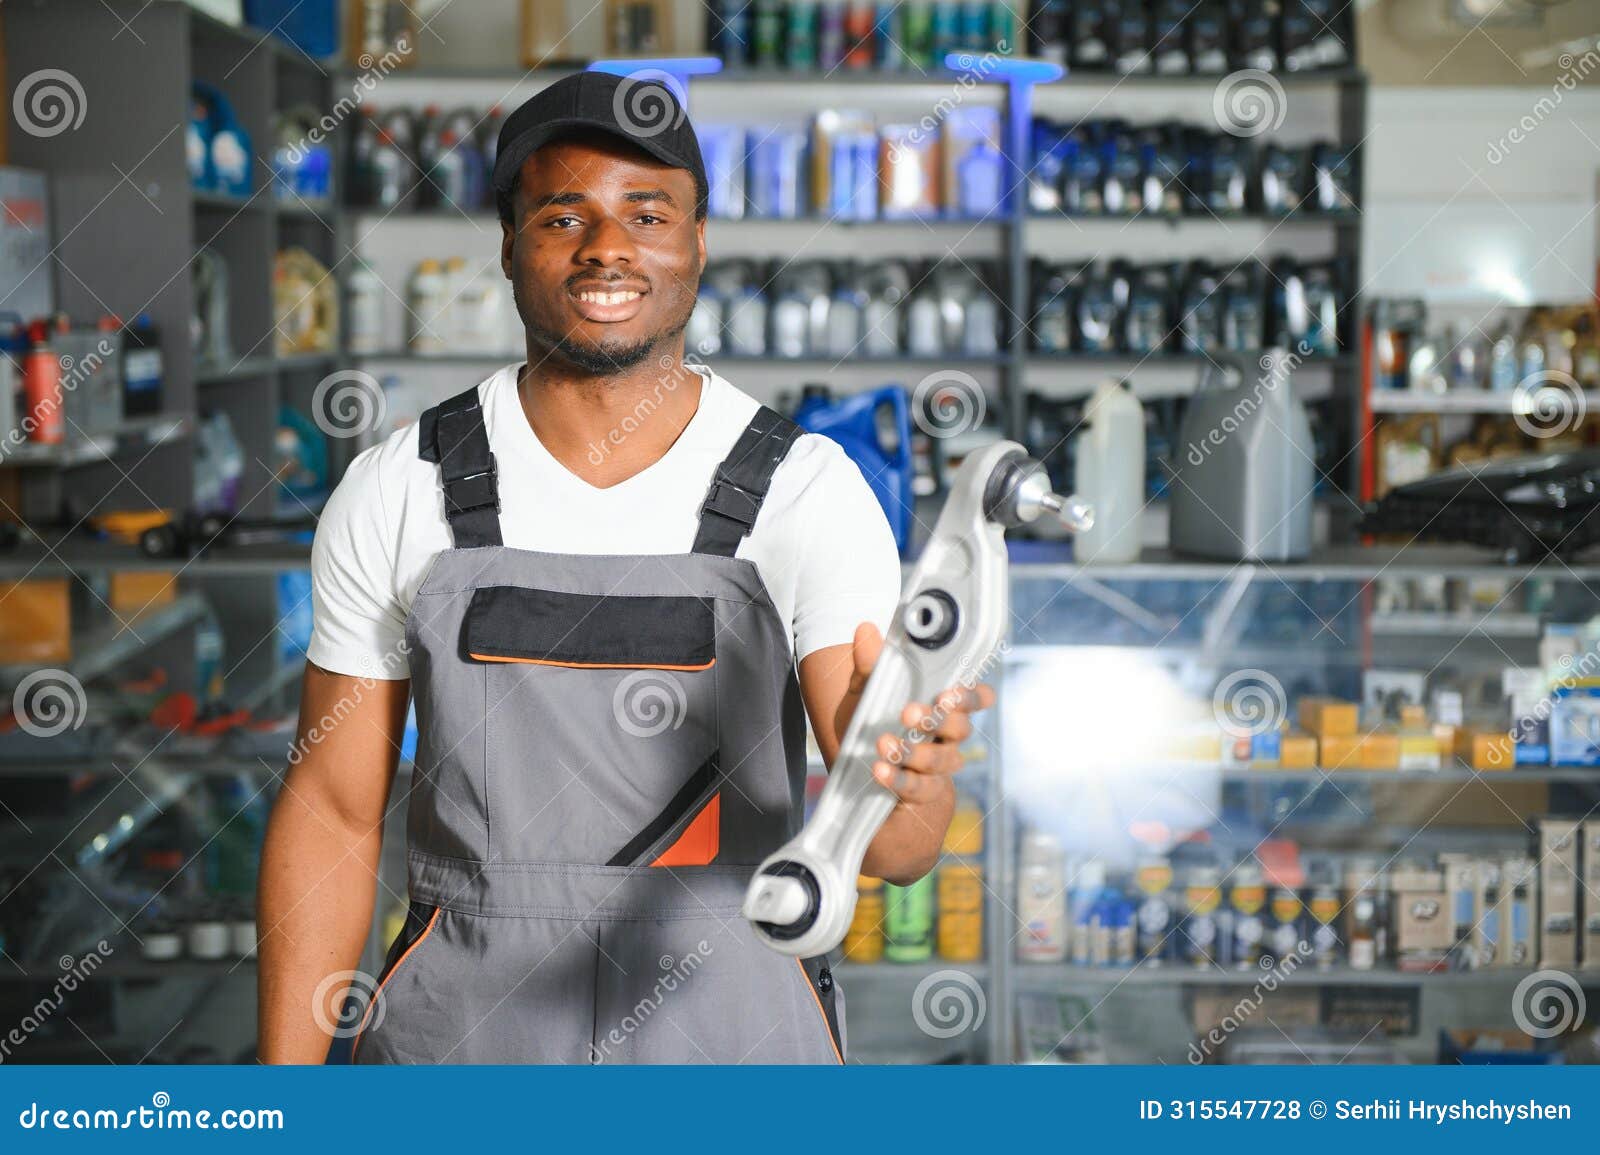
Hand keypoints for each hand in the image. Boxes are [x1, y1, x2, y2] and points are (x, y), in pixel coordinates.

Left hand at [832, 622, 996, 806]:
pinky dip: (898, 779)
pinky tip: (879, 770)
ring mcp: (938, 768)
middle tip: (909, 712)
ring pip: (942, 760)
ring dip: (914, 752)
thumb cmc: (873, 726)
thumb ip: (868, 665)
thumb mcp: (864, 693)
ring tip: (883, 743)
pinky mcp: (923, 793)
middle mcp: (947, 738)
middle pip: (961, 729)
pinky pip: (918, 788)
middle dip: (939, 719)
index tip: (952, 691)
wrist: (862, 777)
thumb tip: (865, 630)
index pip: (975, 699)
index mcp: (942, 708)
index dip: (974, 696)